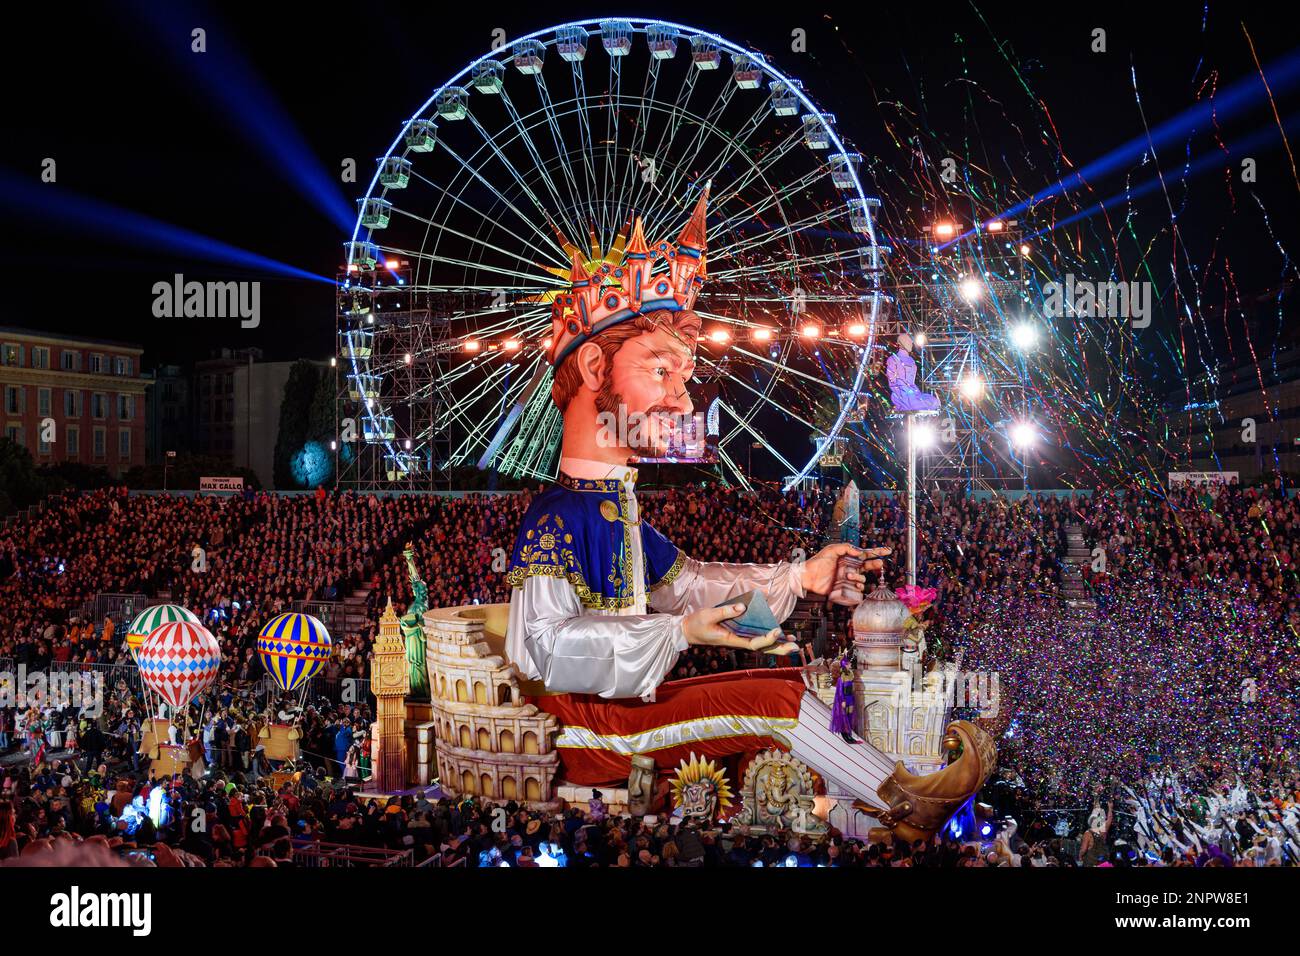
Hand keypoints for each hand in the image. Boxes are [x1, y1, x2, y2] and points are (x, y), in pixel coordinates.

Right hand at [682, 604, 800, 655]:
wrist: (689, 630)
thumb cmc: (698, 624)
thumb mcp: (709, 615)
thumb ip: (726, 612)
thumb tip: (743, 607)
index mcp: (732, 640)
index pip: (754, 643)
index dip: (767, 639)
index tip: (777, 630)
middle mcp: (738, 641)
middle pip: (762, 649)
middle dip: (779, 648)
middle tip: (795, 647)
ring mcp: (739, 638)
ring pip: (761, 645)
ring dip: (777, 644)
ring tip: (793, 642)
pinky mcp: (738, 634)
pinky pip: (756, 637)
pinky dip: (768, 636)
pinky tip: (779, 633)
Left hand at [798, 543, 890, 594]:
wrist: (807, 576)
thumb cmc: (818, 561)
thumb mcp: (831, 550)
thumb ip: (845, 548)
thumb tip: (859, 552)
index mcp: (849, 558)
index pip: (866, 554)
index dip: (877, 552)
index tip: (887, 551)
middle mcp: (850, 568)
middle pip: (868, 567)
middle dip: (875, 565)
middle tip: (879, 564)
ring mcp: (848, 579)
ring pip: (862, 580)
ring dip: (859, 578)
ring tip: (848, 576)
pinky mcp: (844, 589)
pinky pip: (857, 591)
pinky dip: (859, 589)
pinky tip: (855, 586)